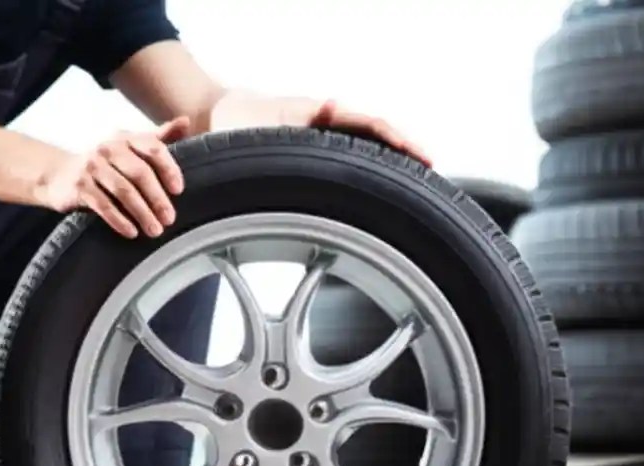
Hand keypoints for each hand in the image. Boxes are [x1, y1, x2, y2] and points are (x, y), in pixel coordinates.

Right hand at [38, 117, 192, 238]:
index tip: (178, 190)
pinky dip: (119, 220)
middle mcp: (108, 148)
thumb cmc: (104, 164)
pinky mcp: (79, 186)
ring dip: (142, 213)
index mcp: (125, 138)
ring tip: (155, 230)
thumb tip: (185, 122)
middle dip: (157, 198)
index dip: (168, 168)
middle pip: (139, 172)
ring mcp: (92, 166)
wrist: (59, 175)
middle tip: (169, 218)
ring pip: (123, 191)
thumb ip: (157, 138)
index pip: (153, 148)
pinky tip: (131, 232)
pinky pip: (103, 205)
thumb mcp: (129, 148)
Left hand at [210, 92, 431, 166]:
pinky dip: (372, 160)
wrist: (213, 115)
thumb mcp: (248, 129)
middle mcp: (323, 119)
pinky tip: (385, 177)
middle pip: (374, 131)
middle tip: (430, 168)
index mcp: (314, 114)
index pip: (367, 123)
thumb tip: (329, 111)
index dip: (393, 138)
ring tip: (418, 175)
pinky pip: (351, 148)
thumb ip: (275, 130)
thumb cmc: (227, 124)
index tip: (414, 153)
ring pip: (366, 141)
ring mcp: (321, 131)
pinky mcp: (314, 143)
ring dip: (392, 155)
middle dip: (404, 148)